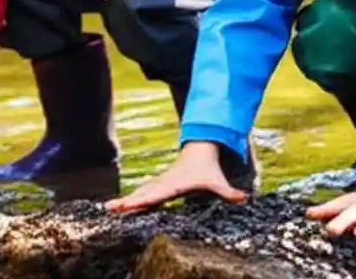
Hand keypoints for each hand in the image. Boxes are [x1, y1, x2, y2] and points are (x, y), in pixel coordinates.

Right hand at [105, 142, 246, 212]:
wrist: (200, 148)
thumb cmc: (207, 168)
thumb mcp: (217, 180)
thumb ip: (228, 192)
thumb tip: (244, 198)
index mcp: (174, 185)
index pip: (156, 194)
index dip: (143, 200)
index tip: (130, 204)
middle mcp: (164, 184)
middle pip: (143, 194)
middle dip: (127, 201)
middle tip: (111, 208)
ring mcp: (160, 183)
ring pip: (140, 192)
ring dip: (126, 200)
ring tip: (111, 208)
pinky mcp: (160, 184)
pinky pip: (143, 191)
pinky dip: (132, 197)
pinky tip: (124, 205)